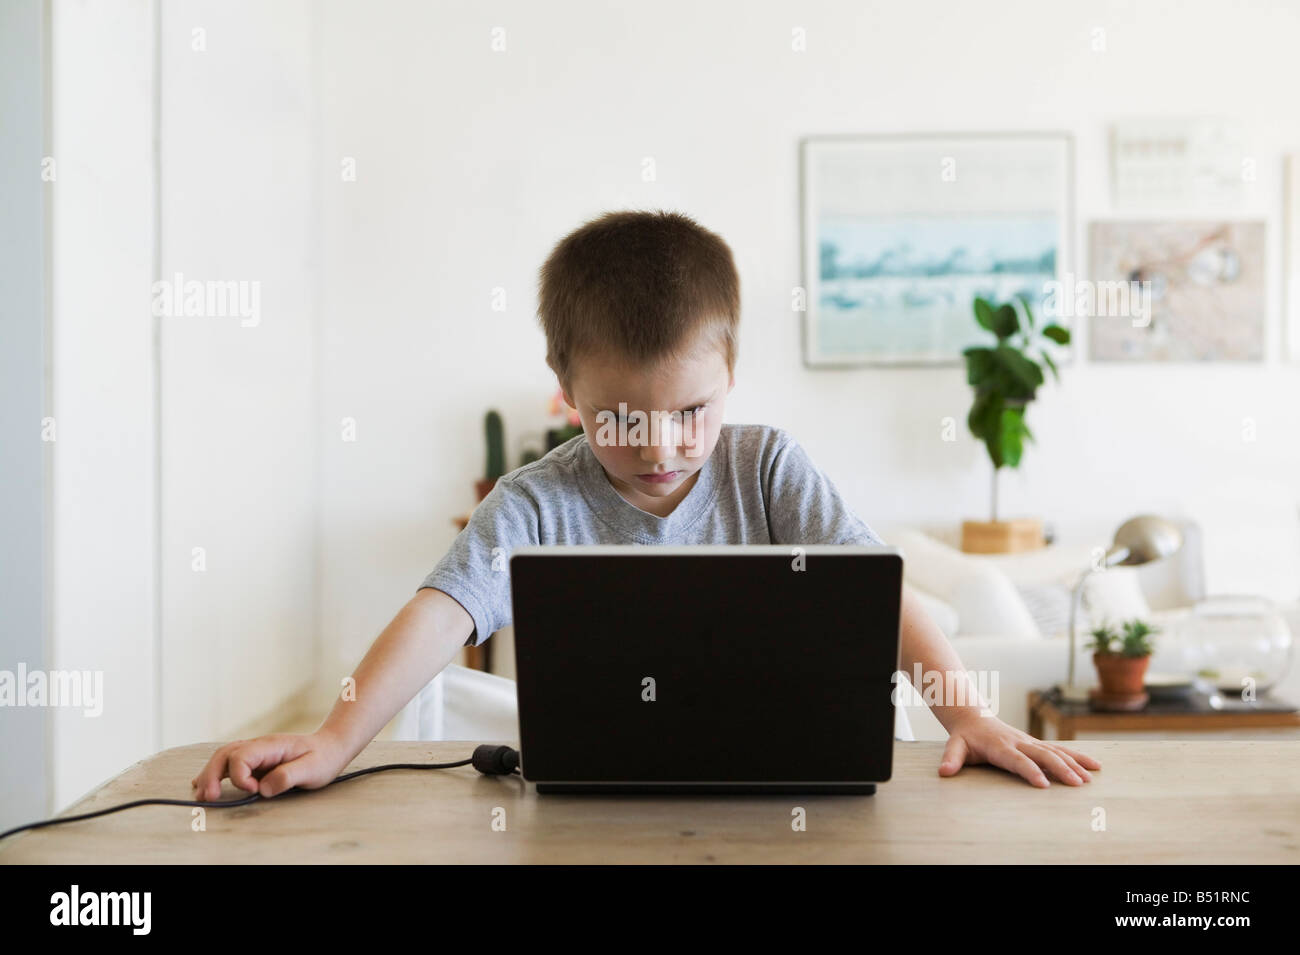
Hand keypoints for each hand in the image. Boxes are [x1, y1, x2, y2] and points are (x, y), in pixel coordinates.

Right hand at [190, 731, 351, 800]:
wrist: (331, 747)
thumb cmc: (323, 758)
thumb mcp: (312, 769)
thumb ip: (288, 777)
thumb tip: (263, 788)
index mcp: (271, 746)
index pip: (242, 757)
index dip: (240, 776)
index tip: (253, 790)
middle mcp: (259, 746)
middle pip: (225, 754)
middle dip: (211, 775)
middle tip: (207, 797)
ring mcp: (255, 752)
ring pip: (223, 757)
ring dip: (209, 774)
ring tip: (201, 794)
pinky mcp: (255, 760)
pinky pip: (228, 763)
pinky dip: (214, 772)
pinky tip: (203, 784)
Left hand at [938, 713, 1099, 787]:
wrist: (974, 717)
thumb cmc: (965, 737)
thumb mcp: (954, 746)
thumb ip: (950, 759)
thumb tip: (944, 772)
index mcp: (999, 746)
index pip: (1016, 760)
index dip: (1029, 771)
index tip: (1044, 784)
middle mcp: (1019, 742)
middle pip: (1043, 755)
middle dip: (1060, 769)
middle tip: (1077, 784)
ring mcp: (1030, 742)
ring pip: (1056, 752)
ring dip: (1074, 764)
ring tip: (1090, 779)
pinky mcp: (1037, 744)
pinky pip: (1060, 750)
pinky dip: (1078, 757)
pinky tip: (1095, 766)